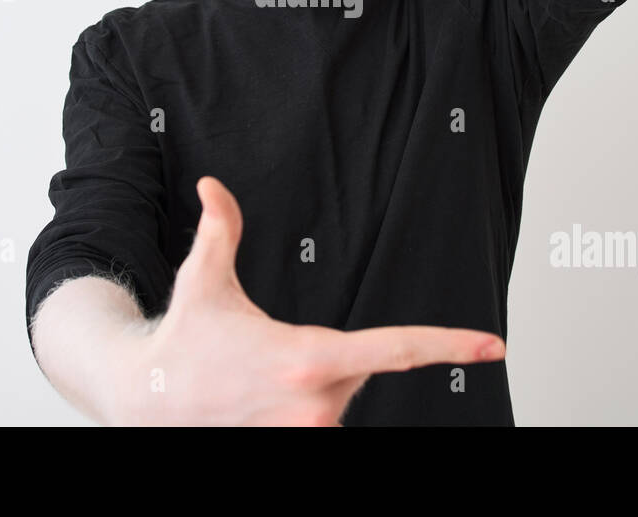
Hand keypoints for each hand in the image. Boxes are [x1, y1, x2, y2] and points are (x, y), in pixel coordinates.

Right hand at [107, 176, 505, 425]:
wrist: (145, 403)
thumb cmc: (182, 341)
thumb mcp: (201, 278)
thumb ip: (220, 228)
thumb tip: (213, 184)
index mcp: (307, 358)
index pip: (395, 348)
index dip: (448, 344)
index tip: (491, 345)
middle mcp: (315, 406)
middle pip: (357, 374)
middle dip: (326, 359)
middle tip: (268, 354)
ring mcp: (305, 437)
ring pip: (337, 403)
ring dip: (312, 388)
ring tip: (256, 383)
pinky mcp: (292, 454)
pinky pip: (322, 426)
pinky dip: (302, 410)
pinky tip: (259, 405)